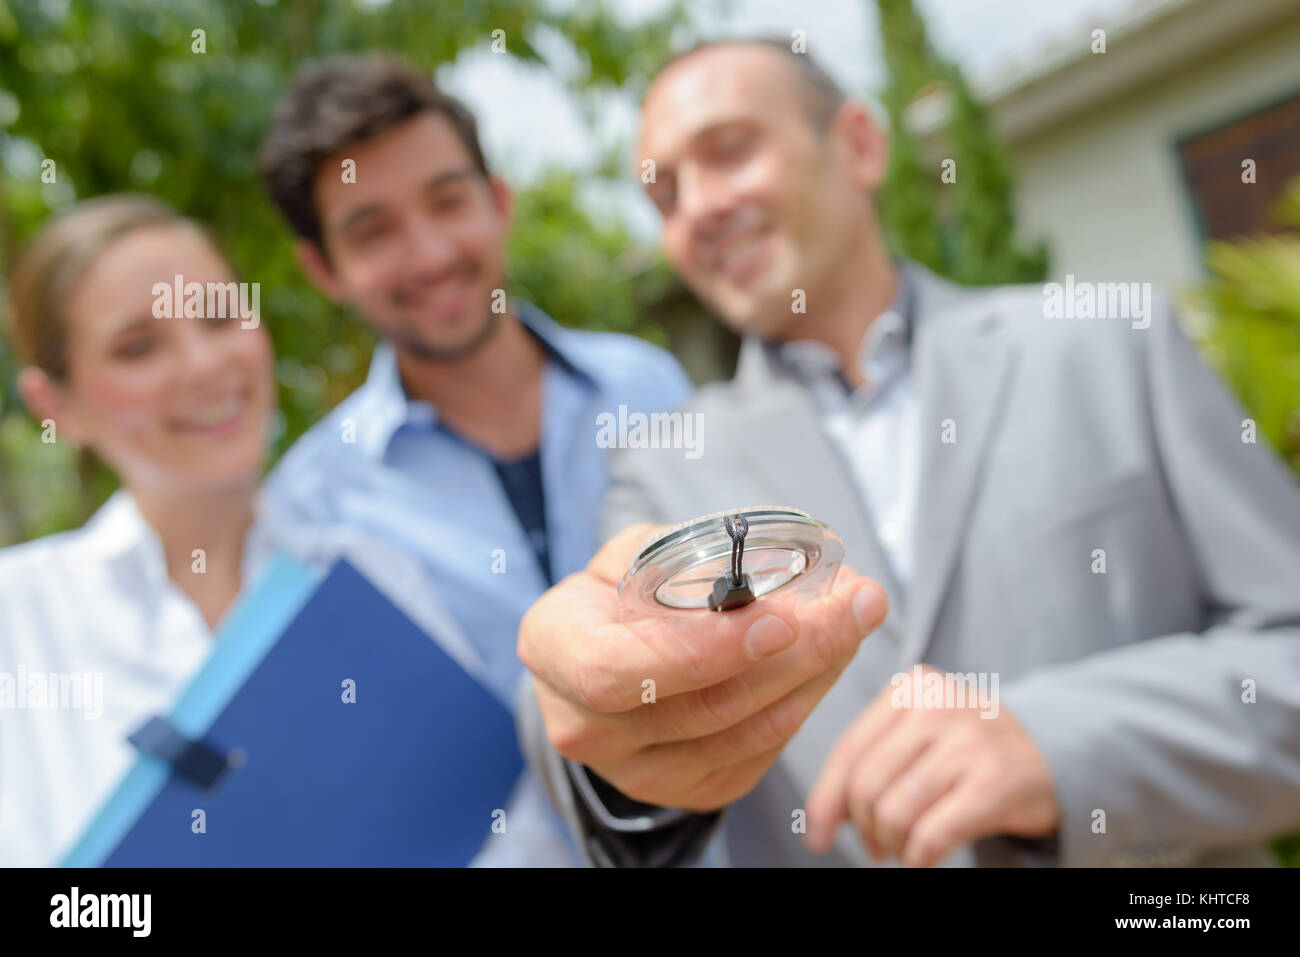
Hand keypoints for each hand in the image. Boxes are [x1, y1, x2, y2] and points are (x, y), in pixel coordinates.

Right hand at [518, 522, 888, 811]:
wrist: (601, 656)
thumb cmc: (620, 593)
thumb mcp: (636, 551)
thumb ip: (693, 555)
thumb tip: (785, 564)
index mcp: (556, 649)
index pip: (620, 671)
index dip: (702, 651)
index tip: (780, 619)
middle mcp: (583, 724)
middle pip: (705, 706)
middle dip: (797, 652)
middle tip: (855, 602)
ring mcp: (635, 771)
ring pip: (747, 732)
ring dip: (817, 672)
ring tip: (856, 616)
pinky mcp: (686, 791)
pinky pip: (761, 753)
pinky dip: (806, 699)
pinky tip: (829, 656)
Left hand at [805, 663, 1058, 865]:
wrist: (1053, 755)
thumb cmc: (968, 750)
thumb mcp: (919, 736)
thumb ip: (871, 761)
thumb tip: (819, 819)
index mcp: (911, 688)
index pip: (849, 749)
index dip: (826, 801)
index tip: (817, 836)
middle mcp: (937, 706)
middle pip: (867, 784)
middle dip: (863, 828)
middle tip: (876, 846)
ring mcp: (968, 741)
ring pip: (894, 812)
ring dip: (892, 845)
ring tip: (902, 849)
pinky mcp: (994, 782)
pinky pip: (932, 834)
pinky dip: (919, 857)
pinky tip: (924, 859)